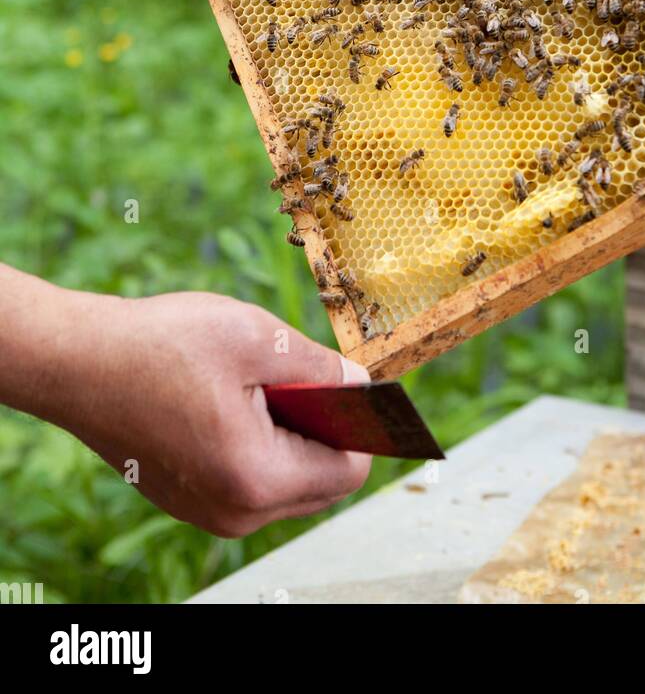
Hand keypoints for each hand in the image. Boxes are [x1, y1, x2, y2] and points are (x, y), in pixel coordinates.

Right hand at [46, 288, 370, 536]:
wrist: (78, 362)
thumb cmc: (160, 346)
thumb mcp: (256, 337)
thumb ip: (321, 367)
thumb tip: (360, 386)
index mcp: (257, 478)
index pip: (350, 470)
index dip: (359, 422)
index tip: (344, 381)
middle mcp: (236, 512)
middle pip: (323, 481)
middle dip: (324, 428)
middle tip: (293, 374)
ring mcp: (210, 512)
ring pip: (288, 480)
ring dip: (290, 433)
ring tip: (255, 384)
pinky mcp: (191, 500)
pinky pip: (252, 479)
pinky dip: (258, 442)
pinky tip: (230, 400)